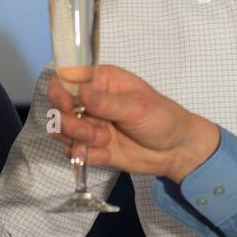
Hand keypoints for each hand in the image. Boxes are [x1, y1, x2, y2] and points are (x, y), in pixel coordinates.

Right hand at [47, 64, 219, 183]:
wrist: (177, 150)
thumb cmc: (162, 118)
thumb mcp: (137, 108)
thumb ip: (107, 102)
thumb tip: (80, 91)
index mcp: (101, 82)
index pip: (67, 80)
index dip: (60, 93)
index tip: (67, 108)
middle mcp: (90, 102)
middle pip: (59, 109)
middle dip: (70, 124)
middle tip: (93, 133)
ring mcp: (90, 125)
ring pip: (63, 133)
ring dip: (78, 140)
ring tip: (103, 141)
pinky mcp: (93, 148)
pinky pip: (75, 152)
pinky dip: (86, 156)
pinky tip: (106, 154)